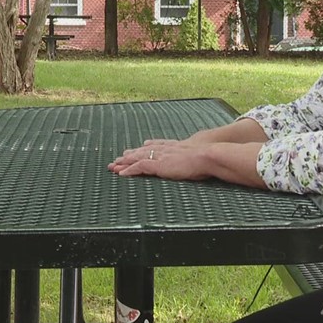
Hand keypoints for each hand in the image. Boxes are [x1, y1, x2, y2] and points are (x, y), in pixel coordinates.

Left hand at [109, 137, 267, 187]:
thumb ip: (198, 158)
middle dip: (129, 156)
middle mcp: (165, 150)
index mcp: (176, 148)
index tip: (136, 149)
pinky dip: (129, 171)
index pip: (156, 147)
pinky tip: (121, 174)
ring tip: (112, 167)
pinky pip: (139, 168)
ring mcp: (161, 157)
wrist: (210, 155)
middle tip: (117, 159)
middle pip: (143, 152)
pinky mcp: (159, 165)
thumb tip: (206, 161)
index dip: (145, 149)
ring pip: (137, 159)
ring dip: (124, 164)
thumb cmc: (211, 158)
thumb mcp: (202, 157)